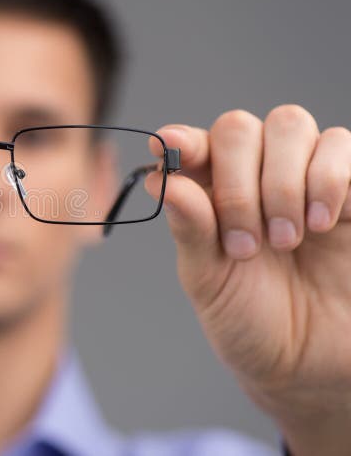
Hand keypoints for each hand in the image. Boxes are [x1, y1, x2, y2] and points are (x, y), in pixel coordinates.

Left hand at [144, 104, 350, 453]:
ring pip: (290, 125)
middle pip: (239, 127)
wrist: (313, 367)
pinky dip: (327, 177)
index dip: (183, 142)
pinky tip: (320, 223)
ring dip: (281, 181)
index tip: (170, 147)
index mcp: (210, 195)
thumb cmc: (252, 322)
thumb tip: (161, 178)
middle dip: (237, 180)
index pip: (195, 146)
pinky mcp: (350, 191)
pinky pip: (341, 145)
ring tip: (286, 241)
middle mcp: (254, 177)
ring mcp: (304, 177)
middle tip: (247, 243)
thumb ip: (191, 229)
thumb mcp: (209, 281)